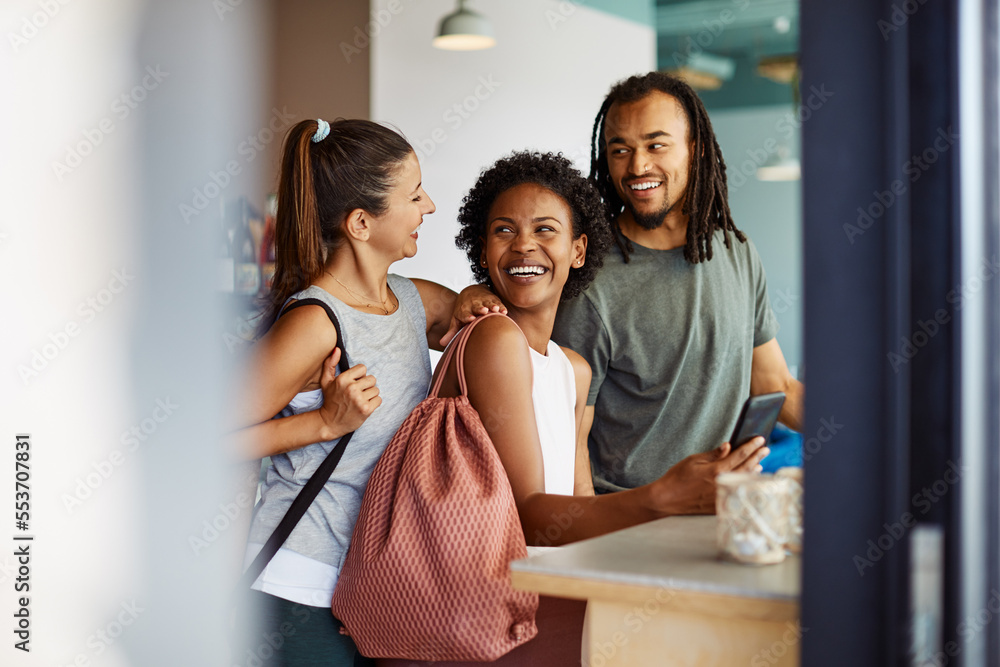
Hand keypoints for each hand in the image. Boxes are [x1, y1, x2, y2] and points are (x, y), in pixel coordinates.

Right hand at [317, 348, 380, 437]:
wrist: (330, 423)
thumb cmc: (330, 400)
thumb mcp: (326, 381)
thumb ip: (330, 364)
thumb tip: (337, 349)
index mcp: (343, 379)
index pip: (363, 368)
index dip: (360, 376)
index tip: (354, 383)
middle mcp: (351, 388)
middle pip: (372, 379)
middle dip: (366, 386)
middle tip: (358, 393)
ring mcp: (359, 399)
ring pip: (376, 390)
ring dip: (370, 395)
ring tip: (360, 400)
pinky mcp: (366, 409)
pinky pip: (379, 400)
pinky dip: (374, 403)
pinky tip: (364, 406)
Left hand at [440, 285, 507, 345]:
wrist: (471, 291)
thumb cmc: (463, 310)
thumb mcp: (457, 319)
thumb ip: (451, 331)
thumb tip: (441, 343)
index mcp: (463, 310)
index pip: (464, 313)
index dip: (467, 316)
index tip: (471, 319)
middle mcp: (473, 304)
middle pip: (476, 306)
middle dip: (480, 308)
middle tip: (483, 311)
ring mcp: (483, 300)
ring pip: (488, 303)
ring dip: (492, 306)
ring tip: (495, 310)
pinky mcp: (492, 299)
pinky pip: (497, 302)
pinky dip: (501, 306)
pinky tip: (504, 312)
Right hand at [650, 437, 769, 514]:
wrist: (667, 499)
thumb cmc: (677, 478)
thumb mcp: (693, 460)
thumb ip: (713, 454)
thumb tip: (728, 446)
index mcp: (716, 470)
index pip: (739, 455)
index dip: (751, 446)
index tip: (760, 439)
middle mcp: (723, 483)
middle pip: (746, 467)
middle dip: (757, 456)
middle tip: (765, 448)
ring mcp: (723, 495)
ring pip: (743, 480)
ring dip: (753, 469)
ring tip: (759, 462)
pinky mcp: (720, 503)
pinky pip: (737, 490)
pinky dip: (743, 482)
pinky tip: (747, 477)